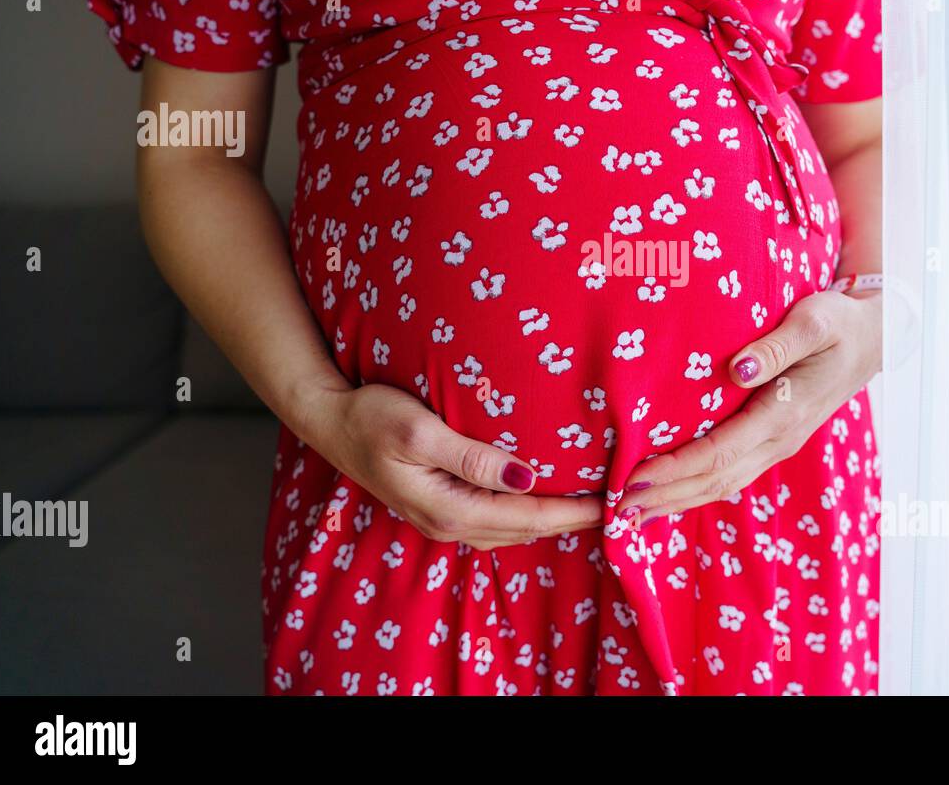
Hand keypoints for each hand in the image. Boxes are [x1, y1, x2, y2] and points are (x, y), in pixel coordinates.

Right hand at [307, 383, 602, 549]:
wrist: (329, 421)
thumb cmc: (372, 417)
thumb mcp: (421, 431)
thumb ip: (473, 457)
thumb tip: (525, 478)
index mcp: (449, 508)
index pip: (529, 517)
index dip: (575, 512)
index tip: (614, 502)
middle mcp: (449, 523)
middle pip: (527, 530)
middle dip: (573, 521)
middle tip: (619, 504)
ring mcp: (443, 519)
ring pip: (513, 530)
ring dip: (553, 520)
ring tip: (593, 505)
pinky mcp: (440, 506)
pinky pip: (497, 521)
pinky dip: (529, 515)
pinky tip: (546, 499)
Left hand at [620, 290, 880, 525]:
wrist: (876, 339)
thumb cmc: (840, 322)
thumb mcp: (815, 320)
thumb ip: (777, 345)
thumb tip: (739, 369)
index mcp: (785, 412)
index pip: (720, 451)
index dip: (675, 468)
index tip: (635, 478)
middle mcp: (781, 439)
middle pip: (715, 479)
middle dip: (666, 496)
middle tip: (618, 509)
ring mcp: (779, 445)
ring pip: (722, 484)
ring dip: (677, 501)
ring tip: (632, 514)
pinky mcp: (775, 442)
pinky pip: (731, 474)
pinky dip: (696, 489)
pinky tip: (669, 495)